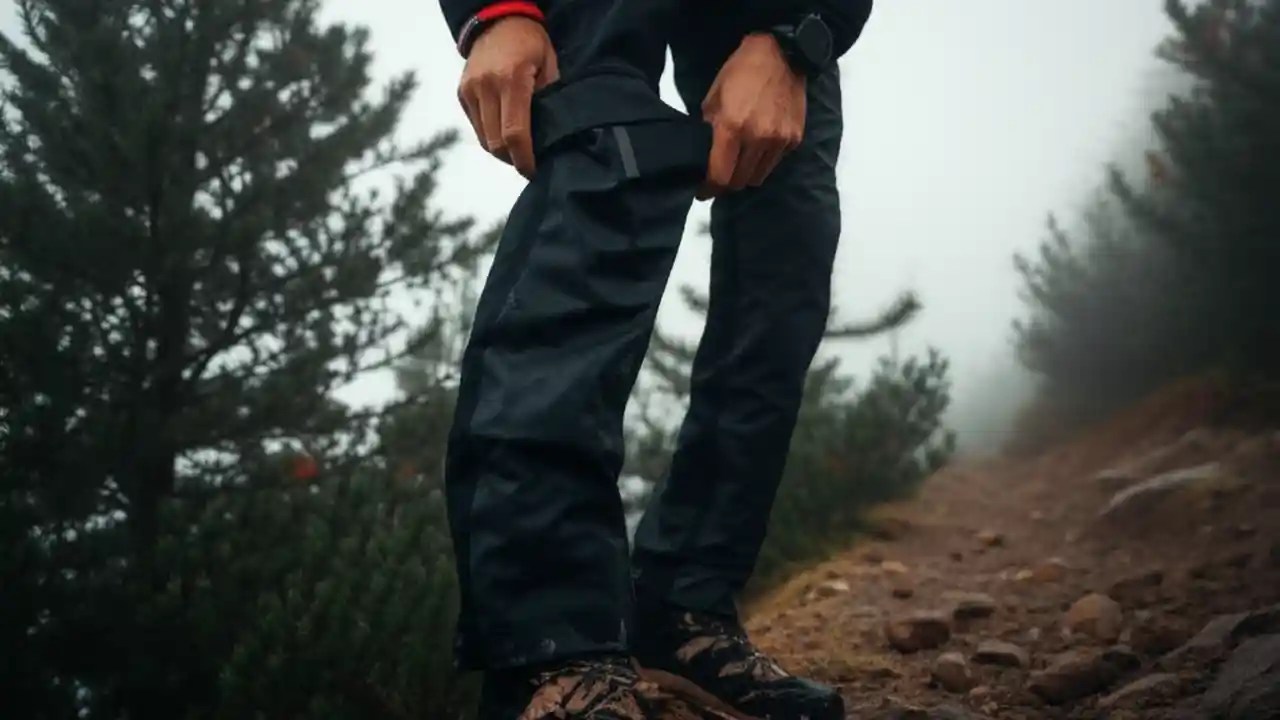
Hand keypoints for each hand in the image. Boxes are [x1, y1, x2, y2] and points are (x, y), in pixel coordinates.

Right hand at [458, 17, 559, 177]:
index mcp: (512, 80)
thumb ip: (549, 99)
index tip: (532, 170)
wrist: (497, 21)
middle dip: (512, 159)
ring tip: (517, 151)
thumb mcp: (549, 65)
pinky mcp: (462, 93)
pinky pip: (476, 126)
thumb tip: (551, 135)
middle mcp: (486, 86)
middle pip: (496, 142)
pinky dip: (489, 136)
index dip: (524, 158)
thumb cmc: (530, 43)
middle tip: (528, 163)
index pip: (514, 133)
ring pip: (483, 139)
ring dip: (500, 151)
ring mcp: (471, 90)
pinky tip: (503, 134)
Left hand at [699, 33, 806, 198]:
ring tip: (738, 163)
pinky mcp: (794, 139)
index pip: (719, 176)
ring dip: (745, 175)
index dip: (708, 189)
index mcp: (733, 127)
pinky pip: (774, 164)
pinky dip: (762, 162)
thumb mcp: (713, 98)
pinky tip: (757, 147)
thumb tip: (702, 158)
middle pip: (738, 182)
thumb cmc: (741, 72)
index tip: (702, 191)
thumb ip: (707, 131)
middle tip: (718, 176)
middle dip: (725, 183)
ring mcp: (779, 140)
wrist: (781, 55)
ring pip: (757, 177)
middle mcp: (758, 138)